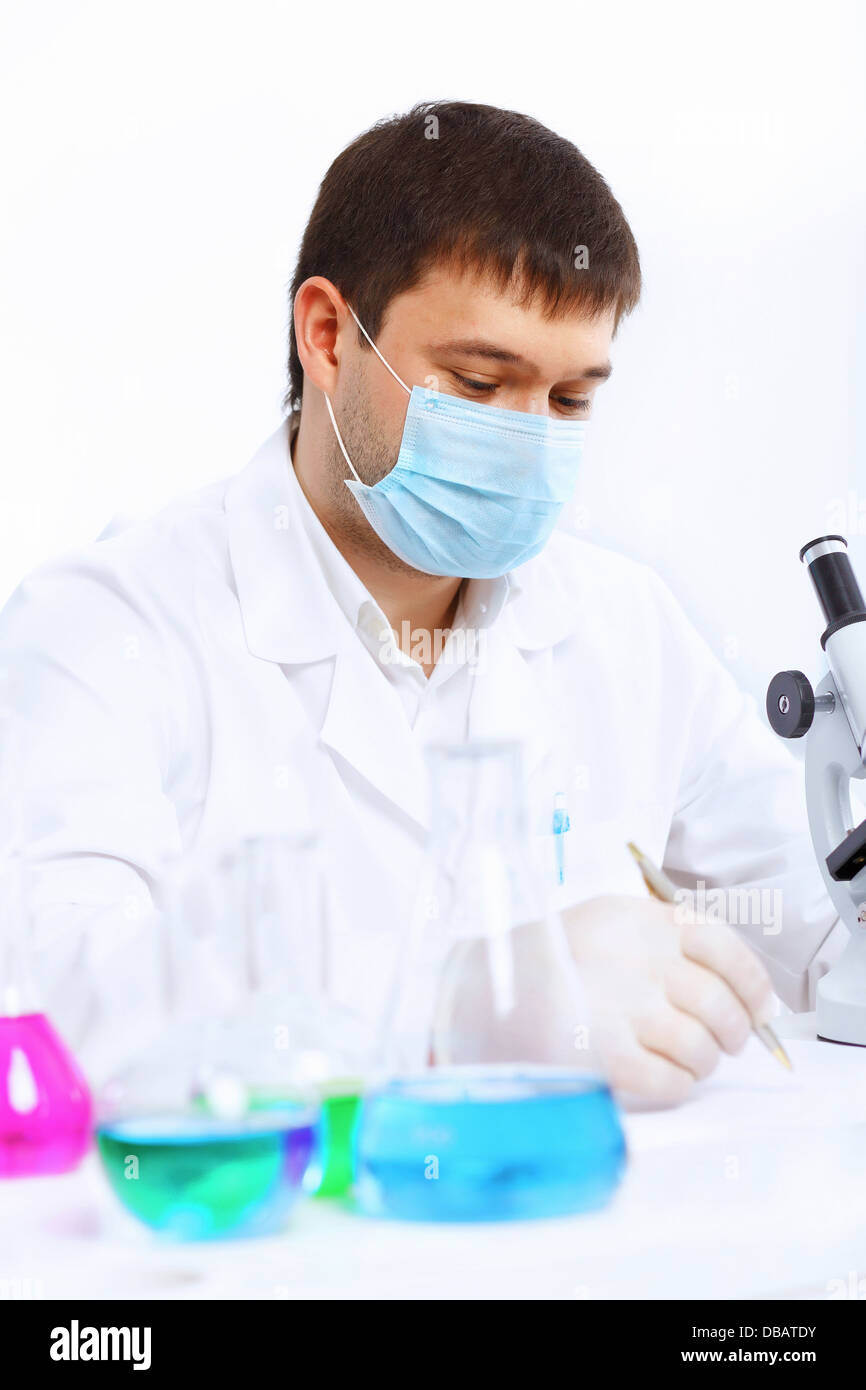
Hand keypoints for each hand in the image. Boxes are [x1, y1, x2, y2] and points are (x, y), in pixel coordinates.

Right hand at [562, 894, 774, 1108]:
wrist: (481, 992)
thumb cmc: (552, 961)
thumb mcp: (606, 922)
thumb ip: (665, 940)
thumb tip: (740, 985)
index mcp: (639, 920)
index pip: (721, 943)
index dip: (752, 981)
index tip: (760, 1006)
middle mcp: (635, 961)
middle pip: (719, 1002)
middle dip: (735, 1032)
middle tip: (728, 1043)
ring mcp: (621, 1009)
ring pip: (700, 1046)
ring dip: (705, 1061)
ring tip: (690, 1061)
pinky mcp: (605, 1057)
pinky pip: (671, 1081)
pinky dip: (678, 1085)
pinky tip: (663, 1076)